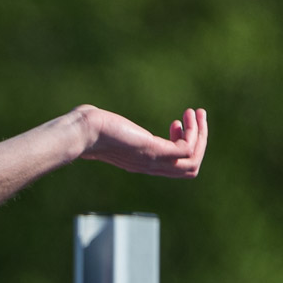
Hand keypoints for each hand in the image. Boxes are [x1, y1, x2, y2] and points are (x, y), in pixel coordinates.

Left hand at [75, 105, 206, 177]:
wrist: (80, 132)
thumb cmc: (87, 128)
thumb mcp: (107, 130)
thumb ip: (111, 130)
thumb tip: (100, 120)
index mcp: (141, 163)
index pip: (176, 168)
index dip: (184, 147)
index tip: (177, 124)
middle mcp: (149, 166)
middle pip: (190, 169)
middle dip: (199, 142)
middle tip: (197, 117)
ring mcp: (152, 160)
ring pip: (192, 162)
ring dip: (201, 136)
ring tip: (197, 113)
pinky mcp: (153, 151)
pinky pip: (187, 150)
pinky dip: (193, 133)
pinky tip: (186, 116)